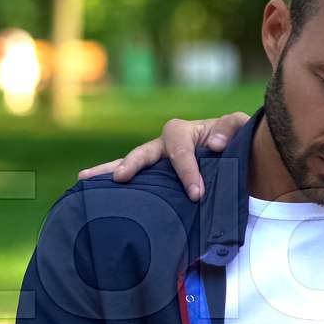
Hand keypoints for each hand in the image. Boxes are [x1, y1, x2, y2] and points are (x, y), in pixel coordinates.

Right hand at [77, 110, 251, 199]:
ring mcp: (157, 163)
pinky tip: (97, 197)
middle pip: (142, 152)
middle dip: (131, 163)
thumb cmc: (237, 139)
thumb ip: (230, 128)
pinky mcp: (157, 179)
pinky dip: (117, 188)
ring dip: (108, 172)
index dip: (187, 171)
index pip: (179, 150)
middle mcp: (164, 146)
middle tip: (121, 177)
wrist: (238, 156)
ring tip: (83, 179)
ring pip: (129, 165)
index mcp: (183, 132)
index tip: (197, 193)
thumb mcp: (240, 126)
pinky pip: (137, 183)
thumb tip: (213, 146)